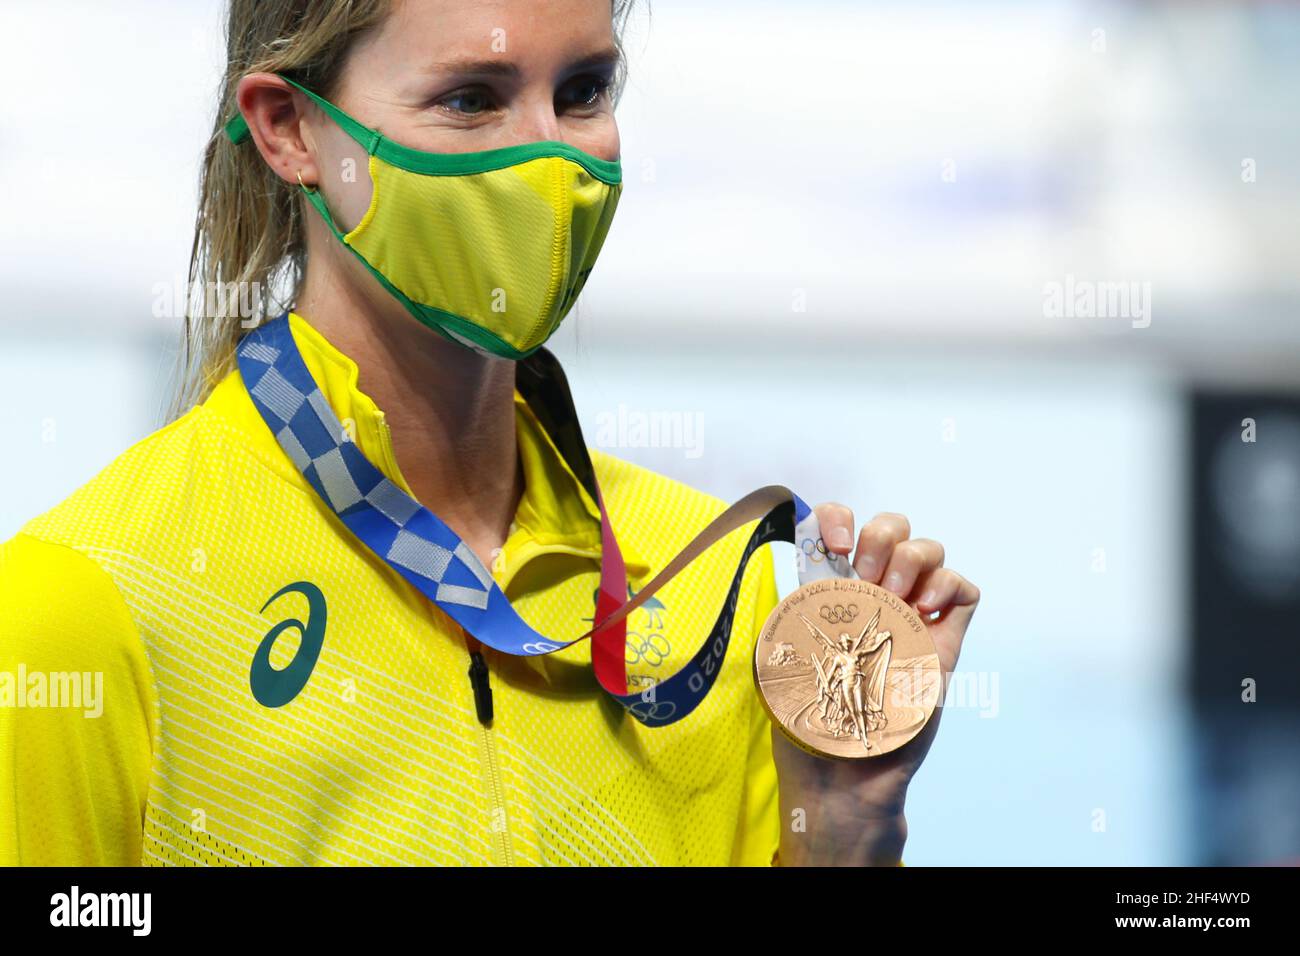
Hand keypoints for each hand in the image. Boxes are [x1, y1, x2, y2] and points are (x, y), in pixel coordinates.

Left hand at [772, 505, 979, 865]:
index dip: (838, 518)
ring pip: (929, 550)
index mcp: (831, 594)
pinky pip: (964, 591)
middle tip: (868, 579)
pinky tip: (924, 611)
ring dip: (913, 558)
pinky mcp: (944, 644)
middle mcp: (874, 599)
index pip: (839, 526)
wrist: (845, 780)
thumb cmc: (808, 727)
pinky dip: (949, 586)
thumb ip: (788, 616)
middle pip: (892, 527)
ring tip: (896, 597)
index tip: (836, 547)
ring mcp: (913, 619)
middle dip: (881, 537)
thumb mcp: (779, 662)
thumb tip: (795, 571)